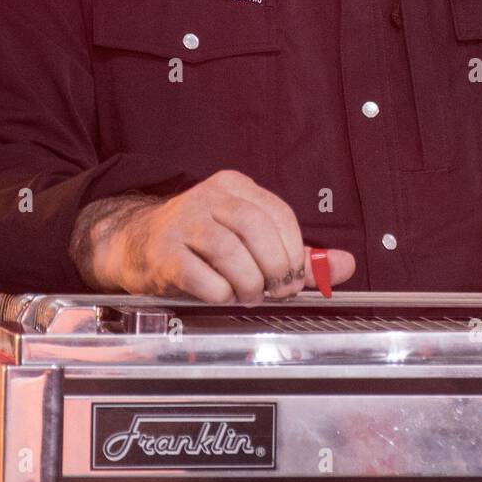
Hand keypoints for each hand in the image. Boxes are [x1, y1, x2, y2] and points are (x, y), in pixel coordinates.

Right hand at [79, 171, 356, 304]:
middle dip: (275, 267)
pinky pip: (203, 277)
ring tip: (247, 294)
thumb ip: (298, 254)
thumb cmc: (201, 244)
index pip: (278, 213)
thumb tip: (346, 265)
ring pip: (231, 252)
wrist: (136, 243)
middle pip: (256, 229)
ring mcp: (184, 222)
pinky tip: (221, 295)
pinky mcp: (164, 252)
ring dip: (248, 283)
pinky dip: (221, 294)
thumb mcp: (249, 240)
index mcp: (234, 186)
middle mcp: (209, 197)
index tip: (293, 276)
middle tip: (275, 290)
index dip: (293, 250)